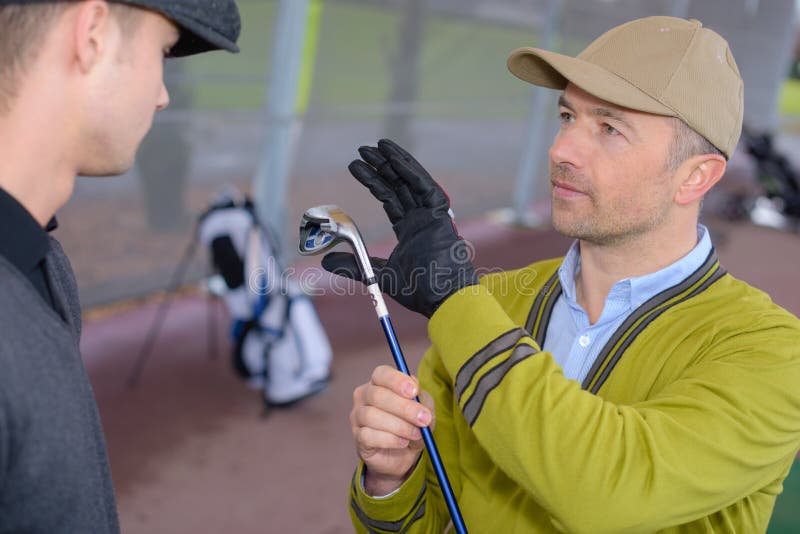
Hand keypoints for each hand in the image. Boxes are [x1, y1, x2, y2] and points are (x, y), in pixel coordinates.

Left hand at [322, 138, 477, 316]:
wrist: (442, 299)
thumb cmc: (418, 290)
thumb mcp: (377, 274)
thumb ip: (352, 265)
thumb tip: (324, 260)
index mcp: (411, 231)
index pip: (389, 199)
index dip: (373, 182)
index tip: (356, 167)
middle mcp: (422, 219)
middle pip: (399, 186)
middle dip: (381, 167)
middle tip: (362, 151)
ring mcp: (432, 216)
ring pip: (411, 182)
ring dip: (394, 162)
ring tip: (377, 145)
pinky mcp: (441, 216)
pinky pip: (425, 187)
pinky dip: (410, 171)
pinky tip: (394, 158)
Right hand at [350, 365, 434, 495]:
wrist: (403, 453)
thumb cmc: (412, 423)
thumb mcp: (424, 409)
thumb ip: (422, 399)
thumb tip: (416, 391)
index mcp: (379, 382)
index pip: (381, 374)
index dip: (397, 381)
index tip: (414, 391)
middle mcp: (364, 396)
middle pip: (377, 395)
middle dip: (404, 408)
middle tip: (423, 419)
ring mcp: (357, 416)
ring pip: (371, 416)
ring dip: (399, 426)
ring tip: (416, 434)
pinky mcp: (358, 437)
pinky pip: (368, 435)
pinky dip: (389, 440)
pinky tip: (403, 442)